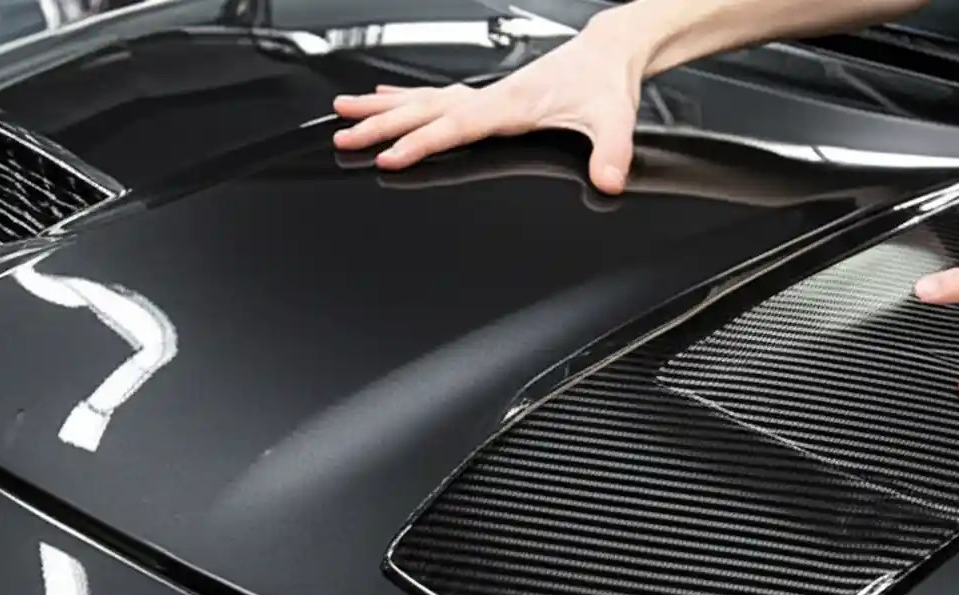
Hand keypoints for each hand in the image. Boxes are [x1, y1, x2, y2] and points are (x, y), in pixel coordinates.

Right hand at [332, 23, 646, 194]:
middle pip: (425, 111)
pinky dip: (406, 98)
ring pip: (425, 100)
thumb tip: (607, 180)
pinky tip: (386, 99)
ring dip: (383, 108)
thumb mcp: (616, 120)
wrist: (610, 51)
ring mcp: (489, 93)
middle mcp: (493, 96)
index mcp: (512, 104)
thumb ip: (611, 152)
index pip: (456, 126)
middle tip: (343, 137)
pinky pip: (439, 96)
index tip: (388, 156)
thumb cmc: (607, 82)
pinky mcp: (492, 95)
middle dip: (381, 125)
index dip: (421, 142)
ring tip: (344, 112)